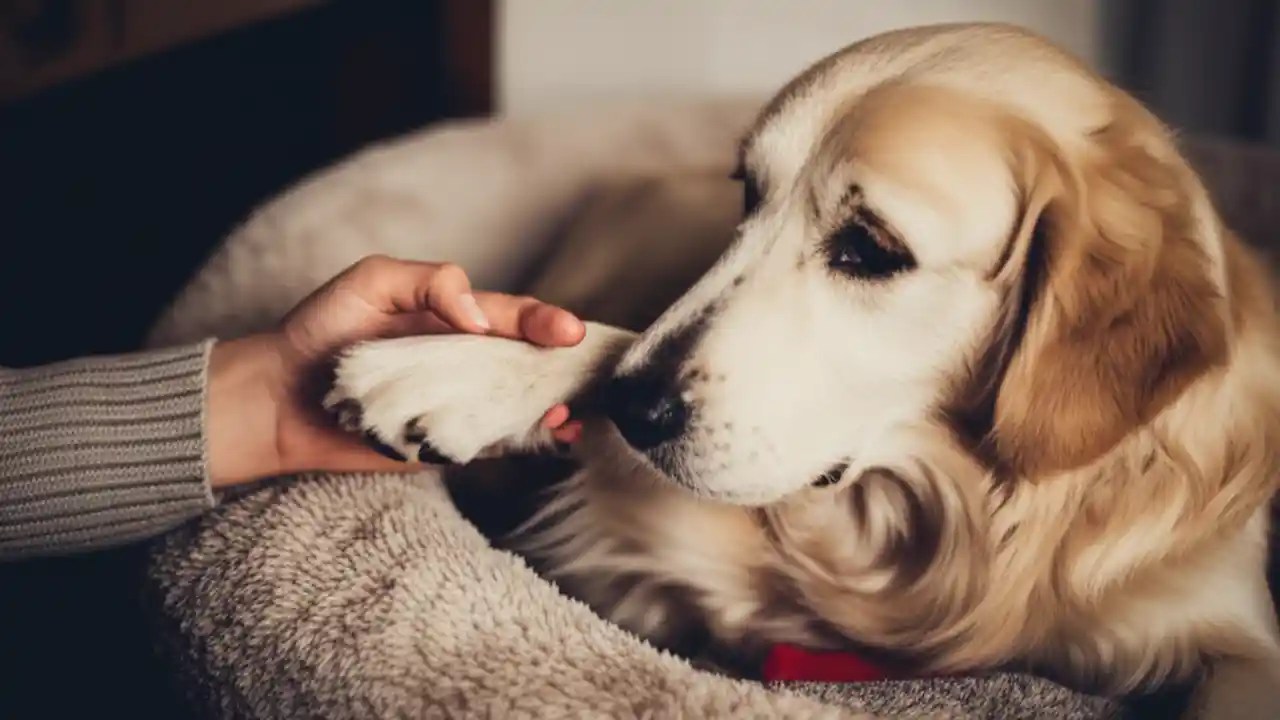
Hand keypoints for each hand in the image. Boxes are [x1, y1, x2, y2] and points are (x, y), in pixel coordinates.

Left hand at [206, 255, 584, 487]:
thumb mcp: (373, 281)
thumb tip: (480, 319)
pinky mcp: (448, 442)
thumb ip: (431, 283)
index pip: (513, 315)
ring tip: (567, 414)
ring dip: (552, 407)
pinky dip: (527, 440)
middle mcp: (465, 359)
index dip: (545, 321)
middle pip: (529, 361)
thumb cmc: (322, 331)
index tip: (569, 331)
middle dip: (562, 368)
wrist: (279, 398)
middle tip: (585, 375)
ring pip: (521, 403)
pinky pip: (496, 440)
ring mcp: (459, 402)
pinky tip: (548, 436)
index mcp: (455, 317)